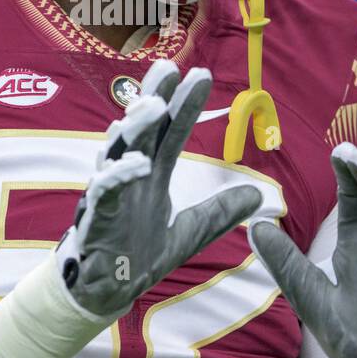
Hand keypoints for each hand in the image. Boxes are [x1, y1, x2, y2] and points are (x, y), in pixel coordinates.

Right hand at [0, 59, 262, 357]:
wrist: (109, 289)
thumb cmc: (139, 252)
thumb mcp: (191, 232)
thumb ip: (220, 212)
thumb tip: (258, 197)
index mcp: (150, 172)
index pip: (169, 130)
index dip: (183, 104)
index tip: (199, 75)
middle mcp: (130, 173)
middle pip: (141, 128)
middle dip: (154, 96)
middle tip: (169, 68)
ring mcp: (112, 191)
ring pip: (119, 149)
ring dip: (135, 127)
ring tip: (154, 105)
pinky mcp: (98, 214)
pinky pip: (106, 189)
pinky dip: (120, 175)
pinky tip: (139, 164)